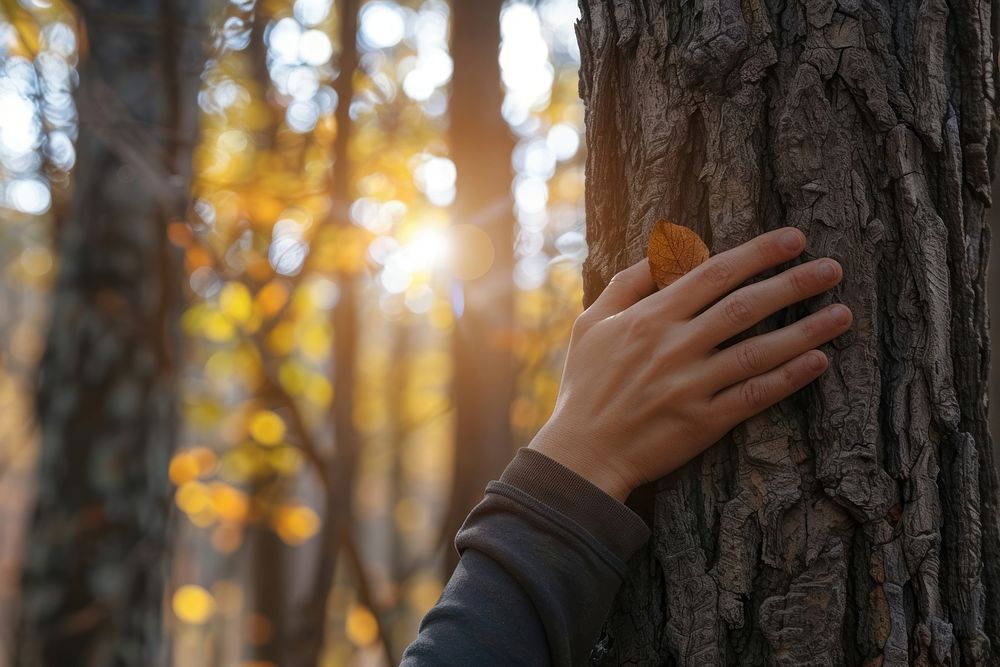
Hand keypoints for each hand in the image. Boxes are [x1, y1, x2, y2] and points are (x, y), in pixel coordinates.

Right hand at [528, 226, 851, 502]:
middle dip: (793, 283)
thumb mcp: (590, 324)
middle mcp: (674, 346)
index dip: (757, 254)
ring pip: (759, 350)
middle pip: (745, 306)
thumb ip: (626, 284)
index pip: (712, 274)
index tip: (793, 239)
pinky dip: (788, 378)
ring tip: (843, 314)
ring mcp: (691, 385)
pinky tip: (818, 362)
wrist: (582, 453)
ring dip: (805, 330)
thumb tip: (660, 252)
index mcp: (649, 318)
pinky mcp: (704, 422)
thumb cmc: (586, 386)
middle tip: (832, 268)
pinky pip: (754, 395)